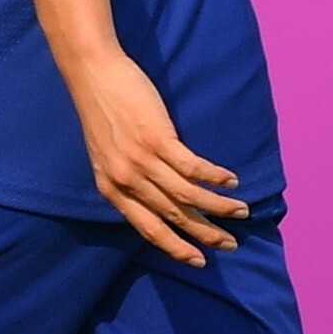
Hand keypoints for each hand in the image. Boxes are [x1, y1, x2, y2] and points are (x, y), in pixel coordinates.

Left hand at [68, 50, 246, 264]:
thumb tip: (156, 199)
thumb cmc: (100, 111)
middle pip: (173, 216)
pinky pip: (192, 167)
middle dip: (204, 235)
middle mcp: (126, 180)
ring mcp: (141, 160)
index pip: (148, 229)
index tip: (198, 260)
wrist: (92, 73)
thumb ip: (126, 180)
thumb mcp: (105, 155)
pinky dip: (214, 177)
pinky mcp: (157, 138)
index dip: (175, 247)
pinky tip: (231, 181)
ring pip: (187, 195)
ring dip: (217, 207)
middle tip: (229, 244)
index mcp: (111, 189)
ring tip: (240, 212)